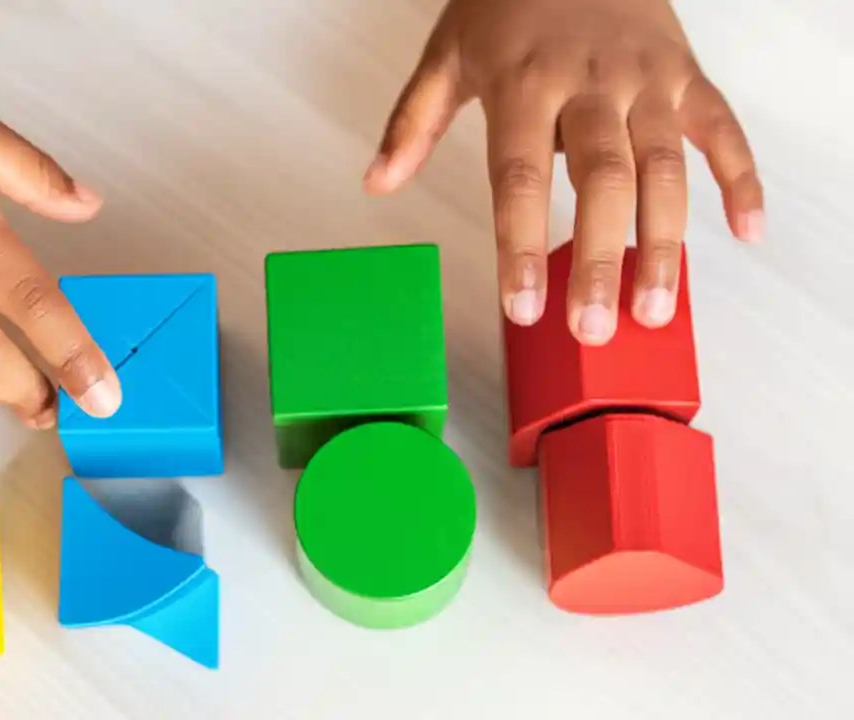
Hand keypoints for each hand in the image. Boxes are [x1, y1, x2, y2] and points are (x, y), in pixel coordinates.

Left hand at [366, 0, 763, 344]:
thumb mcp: (448, 53)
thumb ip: (414, 122)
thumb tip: (378, 182)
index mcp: (525, 83)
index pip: (520, 178)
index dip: (522, 247)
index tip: (523, 305)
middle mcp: (590, 83)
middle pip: (601, 181)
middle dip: (600, 260)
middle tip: (593, 327)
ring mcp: (645, 80)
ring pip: (663, 167)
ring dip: (663, 242)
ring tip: (653, 308)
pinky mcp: (685, 74)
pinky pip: (722, 129)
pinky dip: (741, 180)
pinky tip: (745, 233)